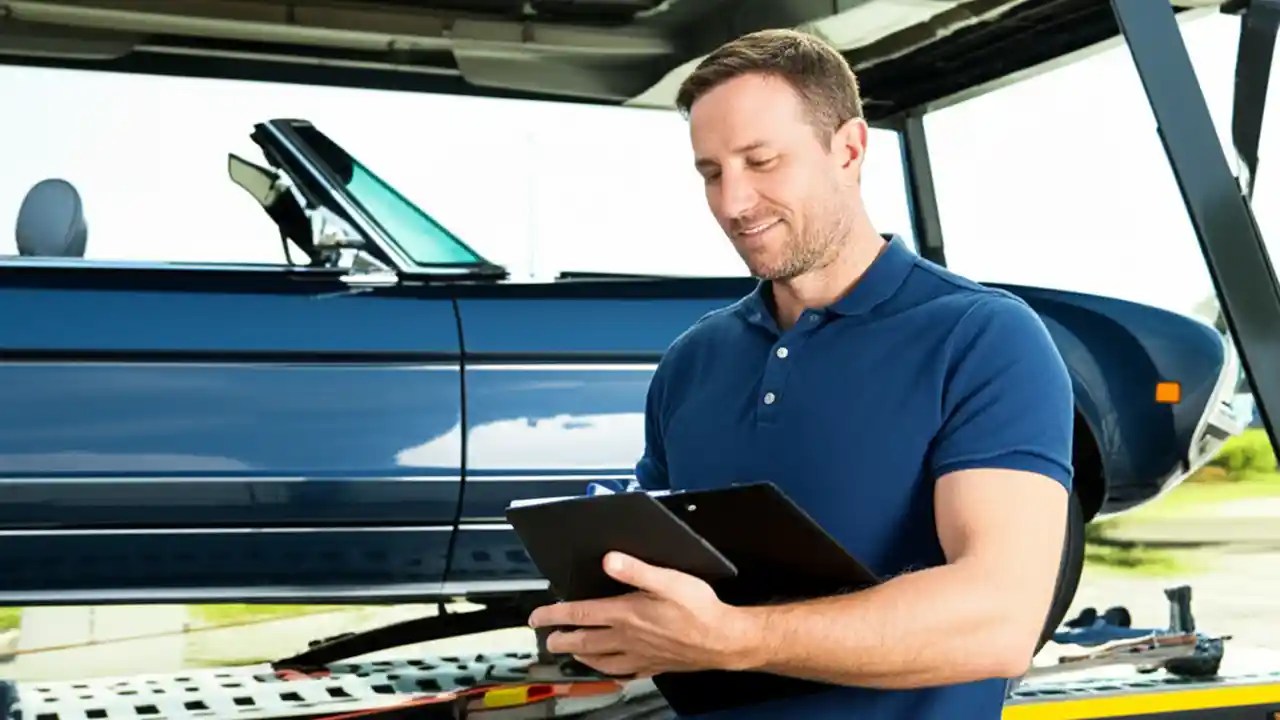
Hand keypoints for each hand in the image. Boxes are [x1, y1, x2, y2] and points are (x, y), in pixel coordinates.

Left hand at [527, 551, 758, 677]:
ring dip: (580, 657)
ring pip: (600, 661)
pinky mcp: (653, 666)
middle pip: (584, 642)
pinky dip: (609, 672)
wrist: (724, 639)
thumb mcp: (669, 580)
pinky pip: (622, 673)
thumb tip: (609, 560)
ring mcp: (639, 655)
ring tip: (571, 654)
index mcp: (626, 614)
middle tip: (548, 639)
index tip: (537, 616)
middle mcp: (627, 638)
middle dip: (561, 640)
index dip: (555, 614)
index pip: (580, 614)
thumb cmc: (700, 609)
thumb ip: (636, 570)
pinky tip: (610, 671)